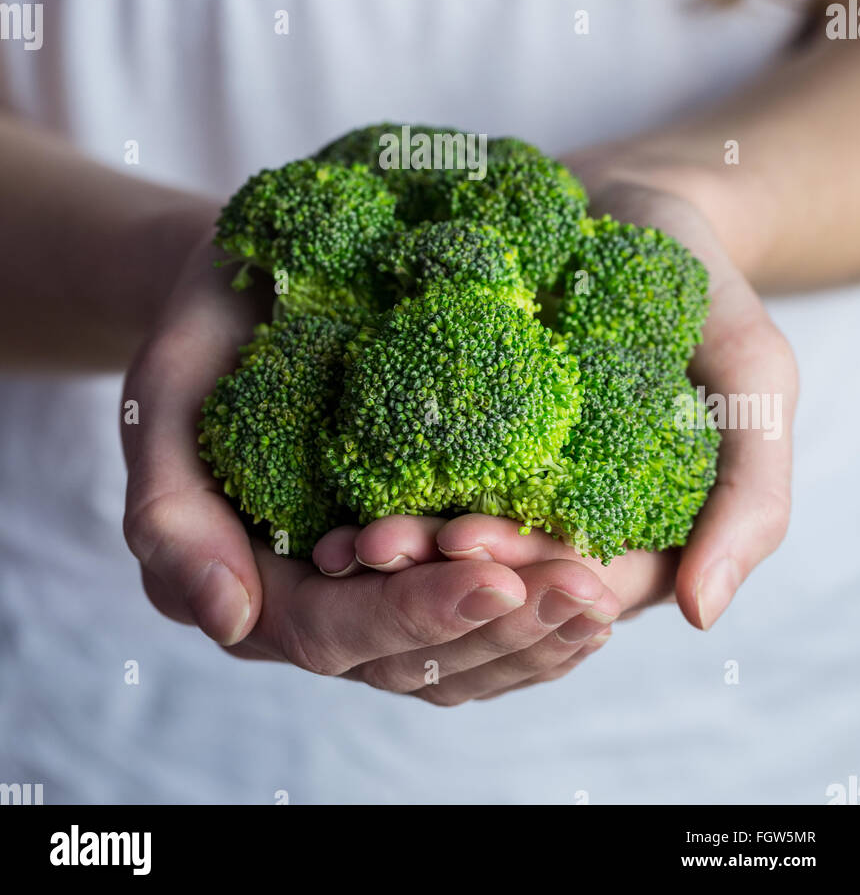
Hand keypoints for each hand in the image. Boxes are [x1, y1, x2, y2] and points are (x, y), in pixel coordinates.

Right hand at [121, 226, 621, 700]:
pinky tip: (601, 581)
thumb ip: (168, 509)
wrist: (249, 290)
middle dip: (502, 630)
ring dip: (536, 637)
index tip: (496, 577)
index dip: (415, 614)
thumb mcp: (162, 398)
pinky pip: (483, 615)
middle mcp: (318, 603)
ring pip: (459, 656)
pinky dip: (540, 614)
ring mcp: (374, 589)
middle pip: (415, 661)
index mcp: (251, 581)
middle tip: (587, 591)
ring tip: (605, 595)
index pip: (335, 633)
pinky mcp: (422, 560)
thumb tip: (230, 619)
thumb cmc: (206, 334)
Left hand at [325, 173, 797, 638]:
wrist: (626, 198)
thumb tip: (701, 613)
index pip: (578, 585)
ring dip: (395, 560)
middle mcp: (558, 521)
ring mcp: (499, 485)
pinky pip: (406, 488)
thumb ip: (751, 487)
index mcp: (634, 528)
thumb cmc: (698, 282)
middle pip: (499, 584)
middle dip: (438, 575)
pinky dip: (371, 505)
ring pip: (443, 556)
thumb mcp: (752, 371)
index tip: (468, 542)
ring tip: (344, 538)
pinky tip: (325, 506)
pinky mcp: (448, 440)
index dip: (523, 576)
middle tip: (378, 545)